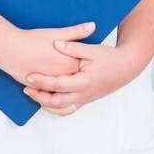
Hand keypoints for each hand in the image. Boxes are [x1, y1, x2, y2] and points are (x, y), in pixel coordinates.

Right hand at [0, 22, 91, 85]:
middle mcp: (61, 77)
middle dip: (77, 74)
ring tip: (64, 73)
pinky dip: (53, 89)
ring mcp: (49, 85)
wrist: (8, 49)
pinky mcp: (38, 89)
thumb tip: (92, 26)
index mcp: (69, 63)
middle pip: (76, 78)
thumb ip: (76, 32)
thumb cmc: (31, 40)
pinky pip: (50, 93)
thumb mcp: (56, 33)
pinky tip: (53, 81)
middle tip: (76, 65)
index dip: (85, 61)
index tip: (86, 57)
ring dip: (65, 83)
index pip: (86, 66)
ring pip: (63, 88)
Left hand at [22, 40, 139, 115]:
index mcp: (84, 82)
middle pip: (56, 102)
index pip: (58, 84)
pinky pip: (67, 110)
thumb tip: (56, 43)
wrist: (126, 68)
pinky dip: (55, 107)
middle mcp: (83, 94)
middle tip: (26, 87)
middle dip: (39, 96)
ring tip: (34, 93)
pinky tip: (47, 99)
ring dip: (45, 104)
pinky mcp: (85, 100)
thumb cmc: (110, 58)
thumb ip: (73, 47)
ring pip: (61, 109)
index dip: (42, 81)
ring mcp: (84, 99)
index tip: (30, 76)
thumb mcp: (92, 50)